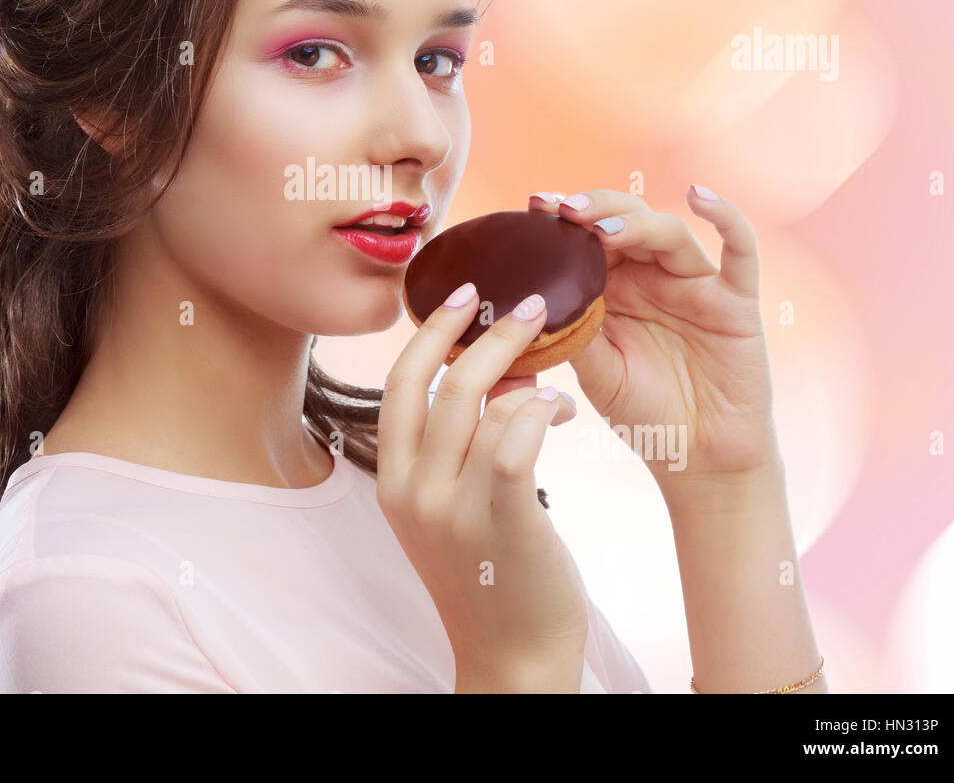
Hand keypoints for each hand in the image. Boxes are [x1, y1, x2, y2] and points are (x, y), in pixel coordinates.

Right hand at [379, 282, 588, 690]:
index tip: (462, 296)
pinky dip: (541, 410)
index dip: (430, 332)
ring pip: (485, 404)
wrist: (511, 657)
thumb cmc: (490, 574)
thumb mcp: (449, 508)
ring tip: (555, 371)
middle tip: (527, 304)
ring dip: (527, 370)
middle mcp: (414, 490)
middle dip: (487, 332)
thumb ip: (460, 445)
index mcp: (393, 481)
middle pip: (444, 383)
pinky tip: (560, 411)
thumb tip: (502, 373)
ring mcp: (456, 508)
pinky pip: (518, 439)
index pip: (399, 383)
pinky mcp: (506, 521)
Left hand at [521, 186, 780, 494]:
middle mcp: (653, 277)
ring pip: (669, 233)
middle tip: (564, 211)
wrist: (696, 457)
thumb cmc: (642, 412)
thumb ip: (571, 332)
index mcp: (614, 287)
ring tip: (604, 230)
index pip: (589, 237)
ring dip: (636, 223)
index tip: (534, 206)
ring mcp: (695, 285)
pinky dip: (727, 217)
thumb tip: (528, 299)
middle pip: (627, 220)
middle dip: (595, 210)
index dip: (564, 220)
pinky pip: (741, 250)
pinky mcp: (736, 300)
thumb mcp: (595, 371)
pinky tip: (701, 196)